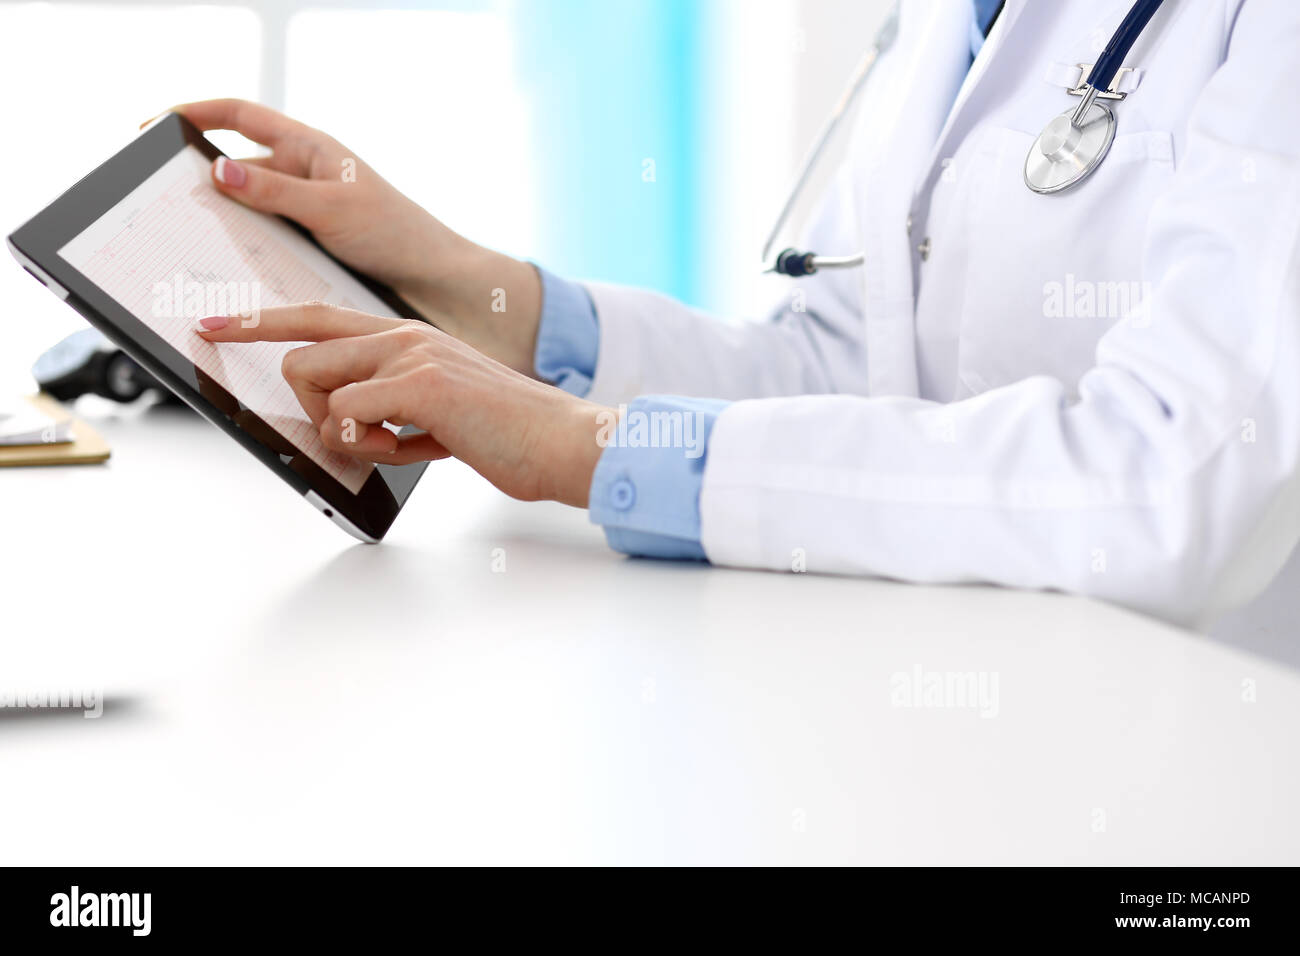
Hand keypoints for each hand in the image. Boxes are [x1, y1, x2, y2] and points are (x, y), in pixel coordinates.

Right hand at [169, 99, 542, 374]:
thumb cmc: (397, 233)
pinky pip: (264, 243)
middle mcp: (303, 175)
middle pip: (236, 170)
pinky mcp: (309, 246)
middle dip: (200, 183)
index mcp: (310, 148)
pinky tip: (226, 275)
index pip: (240, 116)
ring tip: (187, 245)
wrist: (436, 281)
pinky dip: (243, 254)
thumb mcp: (331, 208)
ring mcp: (305, 212)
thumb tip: (218, 171)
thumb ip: (275, 191)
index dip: (195, 114)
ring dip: (221, 226)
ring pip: (247, 212)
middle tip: (163, 205)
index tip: (155, 127)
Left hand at [195, 303, 607, 506]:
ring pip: (316, 382)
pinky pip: (348, 416)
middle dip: (308, 406)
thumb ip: (392, 408)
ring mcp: (411, 354)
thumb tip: (349, 429)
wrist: (561, 442)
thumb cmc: (508, 434)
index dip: (261, 322)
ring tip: (400, 445)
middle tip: (356, 437)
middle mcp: (404, 334)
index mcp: (409, 337)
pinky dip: (368, 447)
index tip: (215, 325)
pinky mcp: (420, 384)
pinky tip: (411, 449)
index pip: (318, 318)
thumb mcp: (439, 413)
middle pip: (302, 350)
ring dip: (344, 432)